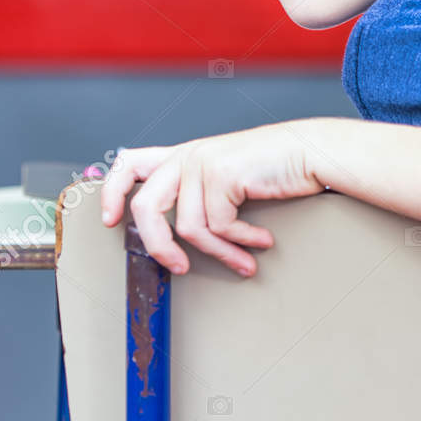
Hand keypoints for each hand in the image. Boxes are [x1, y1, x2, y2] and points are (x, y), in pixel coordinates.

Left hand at [98, 120, 330, 276]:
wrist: (311, 152)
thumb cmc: (276, 169)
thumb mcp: (228, 178)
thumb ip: (201, 193)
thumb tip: (178, 236)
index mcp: (183, 155)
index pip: (130, 163)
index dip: (112, 192)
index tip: (110, 220)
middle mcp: (186, 155)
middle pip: (145, 206)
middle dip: (158, 246)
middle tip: (177, 268)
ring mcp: (201, 162)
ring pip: (188, 227)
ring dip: (220, 252)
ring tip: (243, 261)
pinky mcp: (219, 173)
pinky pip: (218, 227)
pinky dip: (239, 242)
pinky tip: (260, 241)